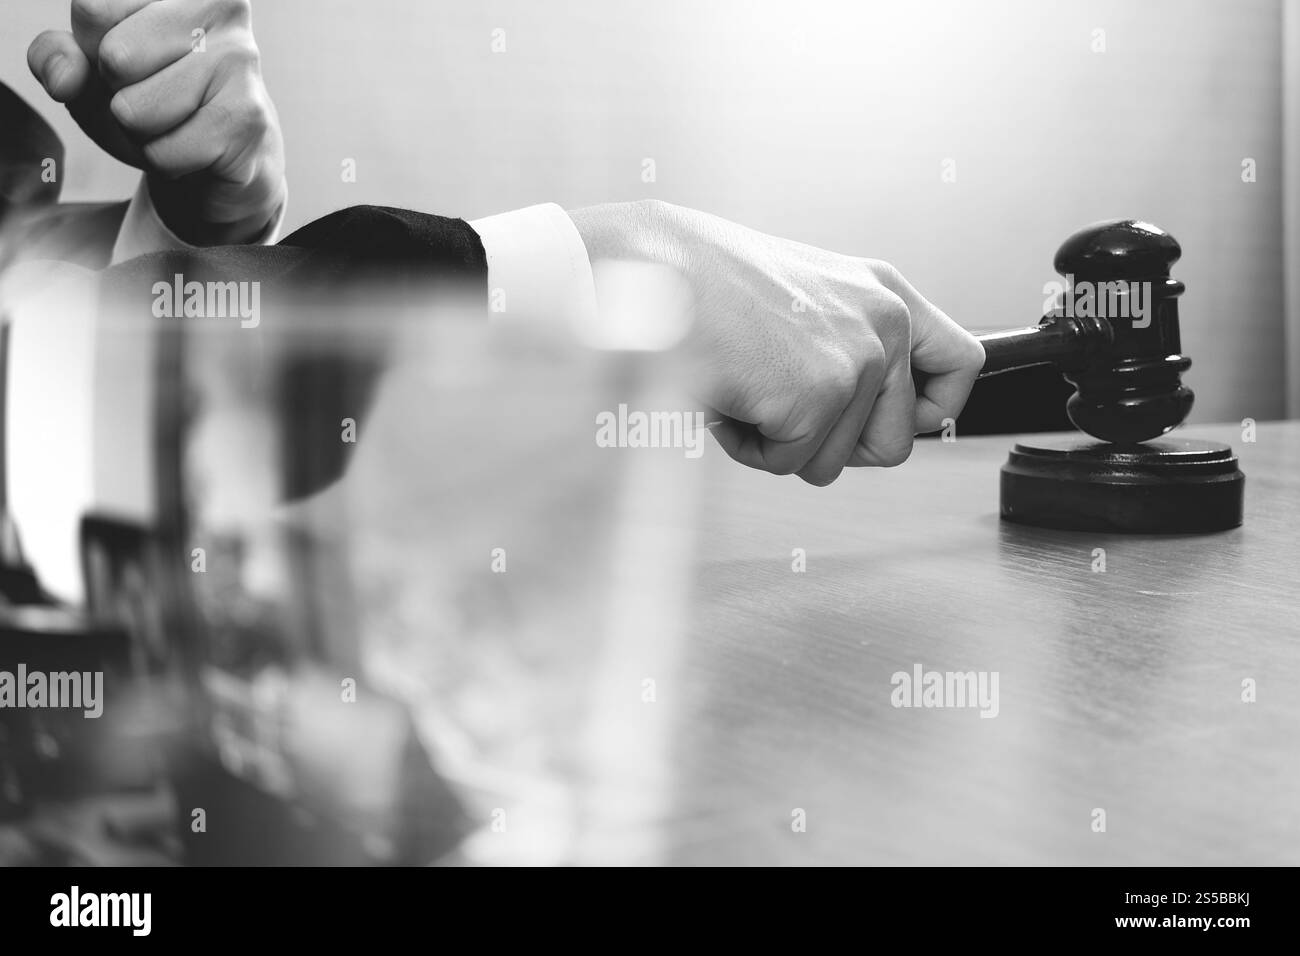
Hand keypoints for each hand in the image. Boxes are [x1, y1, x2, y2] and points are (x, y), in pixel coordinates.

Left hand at [28, 0, 285, 245]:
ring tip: (176, 121)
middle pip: (114, 58)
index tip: (136, 57)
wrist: (222, 153)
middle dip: (119, 91)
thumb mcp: (93, 68)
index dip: (95, 49)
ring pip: (135, 111)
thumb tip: (63, 78)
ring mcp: (240, 59)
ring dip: (142, 132)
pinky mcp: (248, 116)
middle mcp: (220, 4)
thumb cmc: (156, 96)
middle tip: (157, 93)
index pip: (92, 9)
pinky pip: (164, 152)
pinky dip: (167, 160)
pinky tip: (197, 146)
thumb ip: (56, 57)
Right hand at [569, 200, 984, 484]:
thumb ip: (851, 345)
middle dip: (832, 444)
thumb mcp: (805, 299)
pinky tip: (728, 395)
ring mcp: (857, 359)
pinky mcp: (818, 394)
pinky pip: (788, 463)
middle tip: (781, 407)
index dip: (931, 411)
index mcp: (885, 293)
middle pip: (894, 443)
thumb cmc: (708, 282)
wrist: (654, 269)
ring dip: (779, 442)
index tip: (894, 421)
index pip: (963, 366)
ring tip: (744, 386)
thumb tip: (872, 423)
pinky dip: (748, 446)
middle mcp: (885, 322)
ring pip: (833, 462)